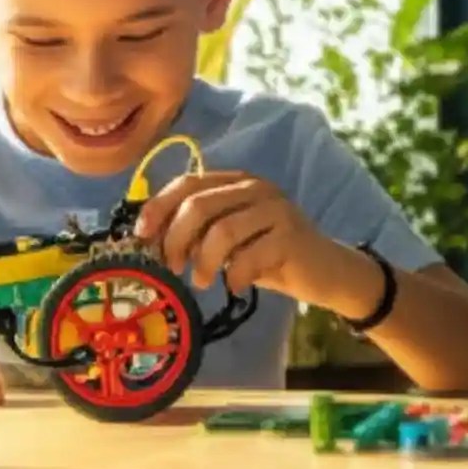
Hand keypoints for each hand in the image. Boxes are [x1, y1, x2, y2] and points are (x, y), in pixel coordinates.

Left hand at [133, 171, 326, 302]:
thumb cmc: (269, 256)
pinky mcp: (292, 236)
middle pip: (199, 205)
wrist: (325, 271)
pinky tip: (236, 286)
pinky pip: (249, 257)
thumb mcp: (228, 242)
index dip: (158, 207)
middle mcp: (255, 188)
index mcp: (236, 182)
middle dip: (175, 239)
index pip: (187, 183)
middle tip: (172, 267)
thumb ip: (197, 234)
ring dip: (204, 261)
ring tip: (203, 282)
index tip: (142, 236)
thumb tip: (152, 242)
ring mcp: (276, 209)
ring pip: (222, 231)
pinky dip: (235, 276)